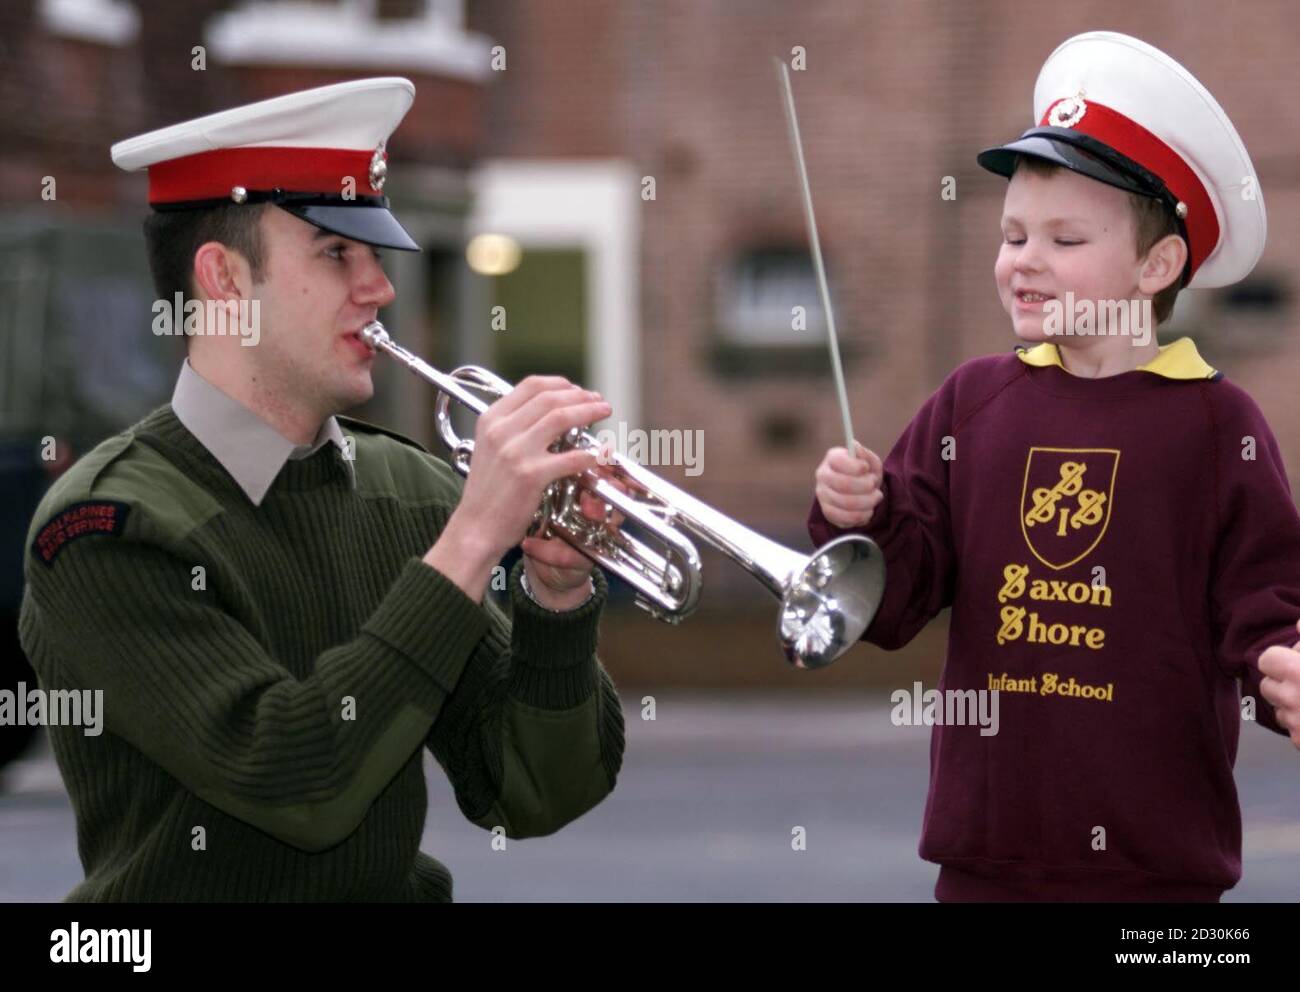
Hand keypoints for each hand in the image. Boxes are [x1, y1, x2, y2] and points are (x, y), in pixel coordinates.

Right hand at [424, 376, 610, 598]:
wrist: (475, 528)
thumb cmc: (487, 494)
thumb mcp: (490, 449)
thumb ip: (512, 429)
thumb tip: (547, 414)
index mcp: (491, 419)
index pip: (530, 386)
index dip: (560, 384)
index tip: (577, 390)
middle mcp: (501, 430)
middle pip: (550, 398)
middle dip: (581, 396)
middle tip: (599, 402)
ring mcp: (515, 451)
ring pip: (562, 418)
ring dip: (589, 412)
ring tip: (603, 413)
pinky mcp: (530, 474)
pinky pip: (570, 457)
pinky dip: (590, 454)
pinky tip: (598, 454)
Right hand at [814, 441, 883, 528]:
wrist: (862, 492)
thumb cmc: (865, 474)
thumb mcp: (870, 461)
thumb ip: (864, 454)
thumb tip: (856, 447)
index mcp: (832, 458)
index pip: (838, 461)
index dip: (856, 467)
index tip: (866, 469)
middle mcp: (823, 475)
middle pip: (842, 484)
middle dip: (865, 486)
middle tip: (874, 485)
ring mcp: (823, 495)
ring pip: (845, 503)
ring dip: (867, 502)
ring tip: (875, 498)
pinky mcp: (827, 512)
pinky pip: (842, 518)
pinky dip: (860, 516)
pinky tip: (868, 511)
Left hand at [1258, 619, 1299, 748]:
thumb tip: (1297, 622)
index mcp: (1299, 673)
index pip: (1267, 660)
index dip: (1282, 658)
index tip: (1296, 659)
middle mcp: (1295, 700)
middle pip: (1267, 686)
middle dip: (1283, 682)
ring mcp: (1298, 725)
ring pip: (1278, 710)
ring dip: (1291, 705)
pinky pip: (1291, 731)